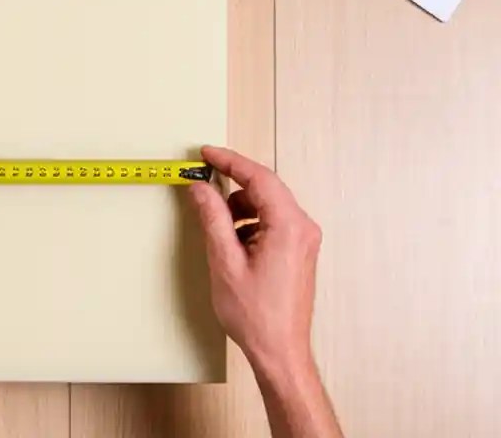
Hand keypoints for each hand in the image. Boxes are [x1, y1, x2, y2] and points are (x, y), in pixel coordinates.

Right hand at [187, 145, 320, 370]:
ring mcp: (303, 240)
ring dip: (239, 208)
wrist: (280, 350)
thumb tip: (201, 189)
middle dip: (232, 184)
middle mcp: (303, 228)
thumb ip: (212, 218)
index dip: (230, 161)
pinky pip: (272, 222)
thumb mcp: (224, 261)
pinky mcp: (298, 251)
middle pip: (265, 189)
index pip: (259, 178)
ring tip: (216, 227)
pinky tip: (231, 242)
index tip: (206, 154)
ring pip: (267, 205)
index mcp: (289, 226)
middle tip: (202, 180)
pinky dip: (249, 223)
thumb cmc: (257, 315)